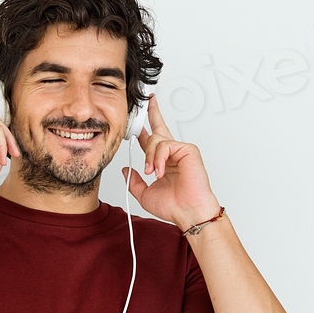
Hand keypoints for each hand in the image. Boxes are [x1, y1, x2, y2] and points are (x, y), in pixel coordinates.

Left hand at [122, 93, 220, 229]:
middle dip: (152, 112)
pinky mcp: (188, 149)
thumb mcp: (144, 194)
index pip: (150, 140)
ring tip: (152, 173)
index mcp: (162, 161)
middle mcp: (172, 153)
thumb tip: (125, 169)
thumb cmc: (174, 206)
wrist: (188, 212)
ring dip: (149, 157)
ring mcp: (180, 150)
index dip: (142, 129)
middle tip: (147, 100)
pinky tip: (160, 172)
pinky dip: (158, 159)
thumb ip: (134, 181)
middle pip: (159, 127)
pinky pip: (165, 146)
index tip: (137, 119)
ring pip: (156, 140)